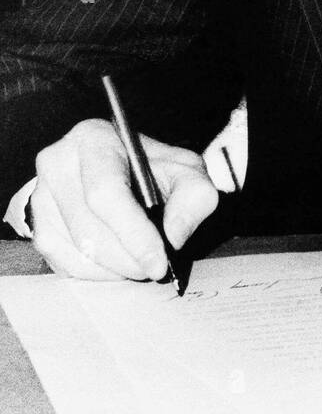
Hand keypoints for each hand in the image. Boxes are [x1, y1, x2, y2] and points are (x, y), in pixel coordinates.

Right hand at [30, 118, 218, 280]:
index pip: (106, 192)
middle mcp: (57, 163)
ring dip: (115, 269)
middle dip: (128, 258)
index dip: (133, 233)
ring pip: (76, 250)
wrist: (126, 174)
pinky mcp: (36, 227)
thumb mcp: (187, 172)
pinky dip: (97, 274)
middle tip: (155, 269)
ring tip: (140, 262)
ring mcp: (39, 196)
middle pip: (88, 228)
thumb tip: (174, 236)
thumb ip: (194, 198)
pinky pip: (63, 263)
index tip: (158, 263)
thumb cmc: (156, 172)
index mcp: (93, 139)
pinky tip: (118, 263)